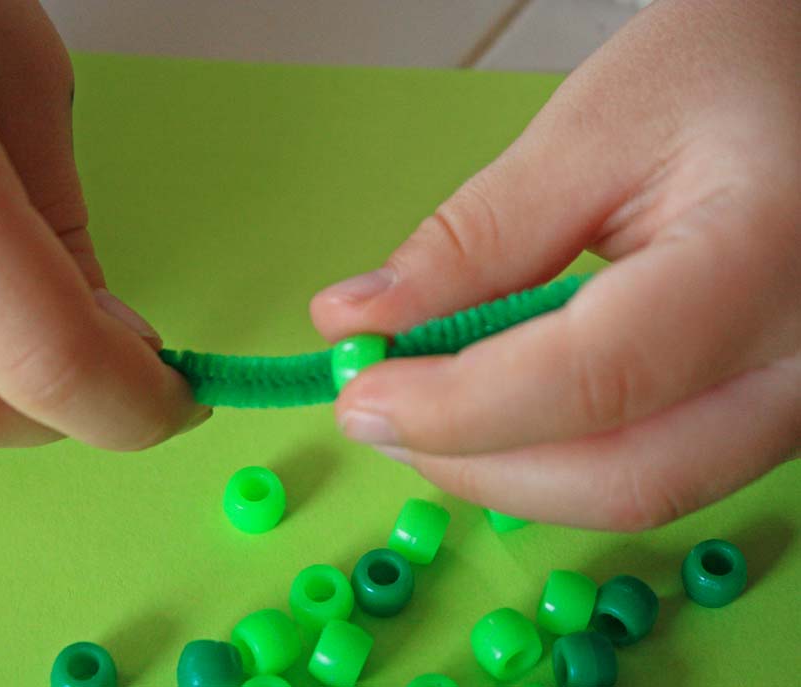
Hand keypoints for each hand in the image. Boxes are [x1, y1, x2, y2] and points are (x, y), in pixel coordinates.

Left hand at [311, 0, 799, 529]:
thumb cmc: (732, 70)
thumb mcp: (592, 132)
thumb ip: (474, 239)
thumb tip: (360, 321)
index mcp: (761, 259)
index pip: (594, 378)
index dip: (458, 407)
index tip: (361, 395)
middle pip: (622, 475)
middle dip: (474, 463)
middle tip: (376, 416)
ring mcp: (798, 397)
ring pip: (639, 489)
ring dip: (508, 470)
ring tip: (422, 409)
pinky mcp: (769, 408)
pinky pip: (655, 464)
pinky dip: (557, 454)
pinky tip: (494, 409)